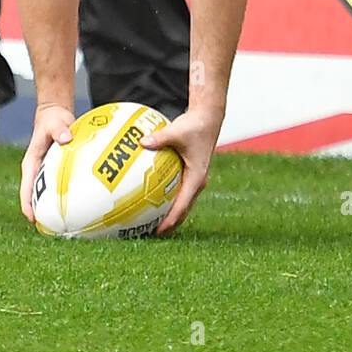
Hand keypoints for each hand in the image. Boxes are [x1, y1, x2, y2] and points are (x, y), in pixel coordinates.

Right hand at [19, 103, 74, 223]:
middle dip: (40, 213)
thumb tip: (65, 139)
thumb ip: (60, 130)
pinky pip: (60, 187)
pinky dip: (65, 197)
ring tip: (65, 226)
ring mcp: (46, 172)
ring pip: (47, 194)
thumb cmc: (53, 119)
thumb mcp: (56, 122)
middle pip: (35, 196)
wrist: (55, 115)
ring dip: (52, 208)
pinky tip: (81, 207)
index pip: (26, 188)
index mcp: (31, 164)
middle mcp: (37, 171)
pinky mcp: (56, 171)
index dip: (27, 204)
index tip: (32, 219)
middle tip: (51, 230)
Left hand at [140, 107, 222, 236]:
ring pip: (182, 203)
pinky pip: (179, 192)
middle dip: (169, 224)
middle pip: (183, 210)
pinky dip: (168, 200)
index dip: (170, 220)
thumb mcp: (177, 131)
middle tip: (149, 233)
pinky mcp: (191, 173)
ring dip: (169, 214)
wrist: (209, 118)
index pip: (183, 206)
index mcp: (196, 178)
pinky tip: (152, 199)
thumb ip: (160, 138)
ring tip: (150, 223)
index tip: (158, 231)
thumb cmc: (195, 126)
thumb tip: (142, 142)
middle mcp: (197, 182)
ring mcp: (195, 179)